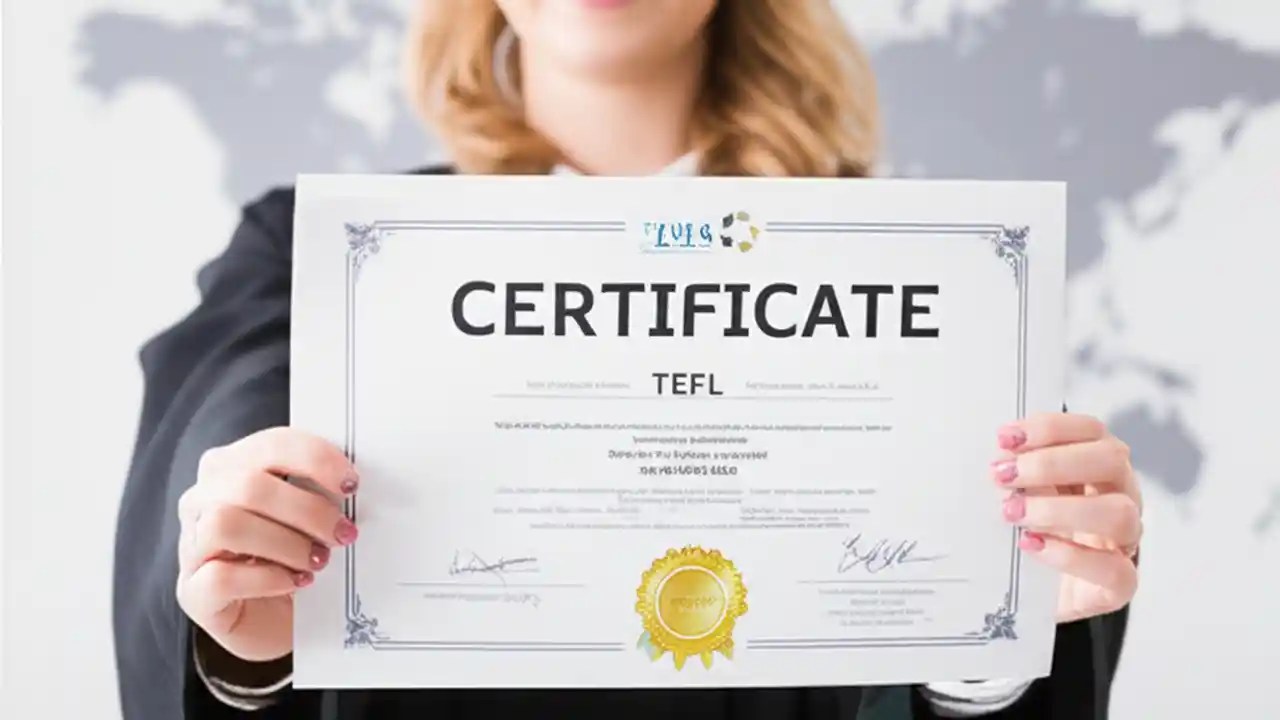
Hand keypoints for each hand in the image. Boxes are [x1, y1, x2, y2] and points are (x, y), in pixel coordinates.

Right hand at [176, 427, 359, 662]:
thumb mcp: (309, 519)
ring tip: (317, 560)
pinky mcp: (192, 592)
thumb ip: (321, 492)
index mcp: (232, 468)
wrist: (277, 621)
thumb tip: (350, 483)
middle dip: (306, 509)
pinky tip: (293, 582)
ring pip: (224, 524)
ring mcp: (191, 546)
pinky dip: (266, 579)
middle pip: (246, 485)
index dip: (313, 458)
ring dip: (284, 543)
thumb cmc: (294, 559)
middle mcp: (202, 501)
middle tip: (342, 533)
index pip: (269, 445)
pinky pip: (219, 576)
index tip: (350, 484)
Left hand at [991, 413, 1141, 623]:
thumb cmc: (1027, 536)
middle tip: (1004, 475)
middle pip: (1111, 461)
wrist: (1032, 599)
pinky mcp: (1119, 585)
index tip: (1006, 438)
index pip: (1092, 431)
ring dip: (1060, 508)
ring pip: (1119, 514)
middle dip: (1052, 462)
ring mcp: (1124, 542)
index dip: (1052, 429)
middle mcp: (1120, 497)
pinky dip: (1069, 556)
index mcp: (1098, 468)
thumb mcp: (1020, 497)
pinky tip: (1032, 546)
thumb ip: (1017, 475)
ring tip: (1013, 513)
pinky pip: (1113, 570)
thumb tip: (999, 456)